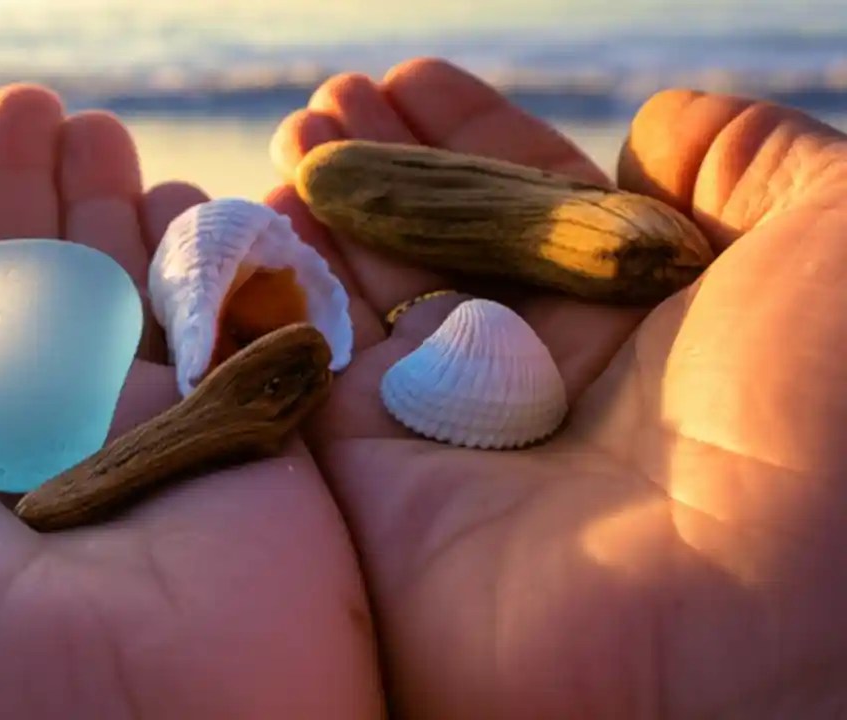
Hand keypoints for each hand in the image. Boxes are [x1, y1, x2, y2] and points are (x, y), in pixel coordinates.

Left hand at [0, 85, 381, 718]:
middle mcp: (9, 453)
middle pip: (20, 289)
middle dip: (21, 190)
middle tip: (31, 105)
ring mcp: (126, 451)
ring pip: (118, 302)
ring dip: (109, 205)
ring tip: (97, 127)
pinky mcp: (234, 450)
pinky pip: (223, 331)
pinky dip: (208, 258)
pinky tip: (183, 192)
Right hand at [269, 59, 846, 717]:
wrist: (767, 627)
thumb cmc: (838, 425)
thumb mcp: (840, 238)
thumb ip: (751, 161)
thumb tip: (659, 126)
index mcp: (639, 322)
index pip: (528, 207)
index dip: (466, 139)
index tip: (412, 79)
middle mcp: (539, 379)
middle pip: (435, 252)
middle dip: (380, 171)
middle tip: (330, 101)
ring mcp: (449, 438)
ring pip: (363, 310)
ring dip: (318, 220)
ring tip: (294, 138)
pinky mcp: (368, 496)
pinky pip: (300, 384)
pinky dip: (268, 305)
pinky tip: (255, 222)